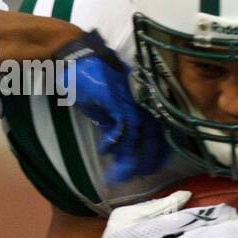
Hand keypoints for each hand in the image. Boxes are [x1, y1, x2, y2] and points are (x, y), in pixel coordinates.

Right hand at [54, 30, 168, 181]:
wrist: (77, 62)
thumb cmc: (91, 84)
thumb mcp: (107, 109)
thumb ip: (116, 124)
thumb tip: (119, 147)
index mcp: (143, 102)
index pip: (160, 129)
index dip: (160, 150)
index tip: (153, 167)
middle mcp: (142, 99)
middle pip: (154, 134)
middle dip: (147, 159)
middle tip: (140, 175)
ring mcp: (131, 98)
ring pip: (138, 134)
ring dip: (128, 157)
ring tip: (119, 173)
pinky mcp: (117, 98)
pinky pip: (122, 126)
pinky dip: (112, 141)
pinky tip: (103, 151)